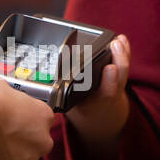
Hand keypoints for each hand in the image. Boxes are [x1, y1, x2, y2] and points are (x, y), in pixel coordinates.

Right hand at [66, 34, 130, 154]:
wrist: (100, 119)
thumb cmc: (82, 110)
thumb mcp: (70, 109)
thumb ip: (59, 98)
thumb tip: (35, 89)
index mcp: (96, 104)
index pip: (105, 93)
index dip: (109, 81)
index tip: (110, 68)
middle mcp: (108, 94)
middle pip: (118, 78)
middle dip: (118, 60)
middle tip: (115, 45)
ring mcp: (116, 86)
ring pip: (123, 70)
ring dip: (122, 54)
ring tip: (118, 40)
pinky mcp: (119, 78)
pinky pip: (124, 64)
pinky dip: (125, 51)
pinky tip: (122, 39)